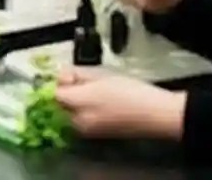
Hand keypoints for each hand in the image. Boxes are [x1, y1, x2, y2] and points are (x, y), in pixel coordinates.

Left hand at [54, 67, 185, 140]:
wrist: (155, 114)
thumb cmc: (129, 91)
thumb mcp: (100, 75)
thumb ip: (76, 74)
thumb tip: (62, 76)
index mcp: (76, 104)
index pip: (56, 93)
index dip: (63, 82)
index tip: (74, 75)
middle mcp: (77, 122)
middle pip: (62, 104)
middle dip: (70, 93)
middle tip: (88, 82)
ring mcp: (87, 132)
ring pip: (72, 113)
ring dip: (78, 103)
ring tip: (99, 92)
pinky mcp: (97, 137)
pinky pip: (83, 121)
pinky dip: (87, 112)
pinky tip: (104, 104)